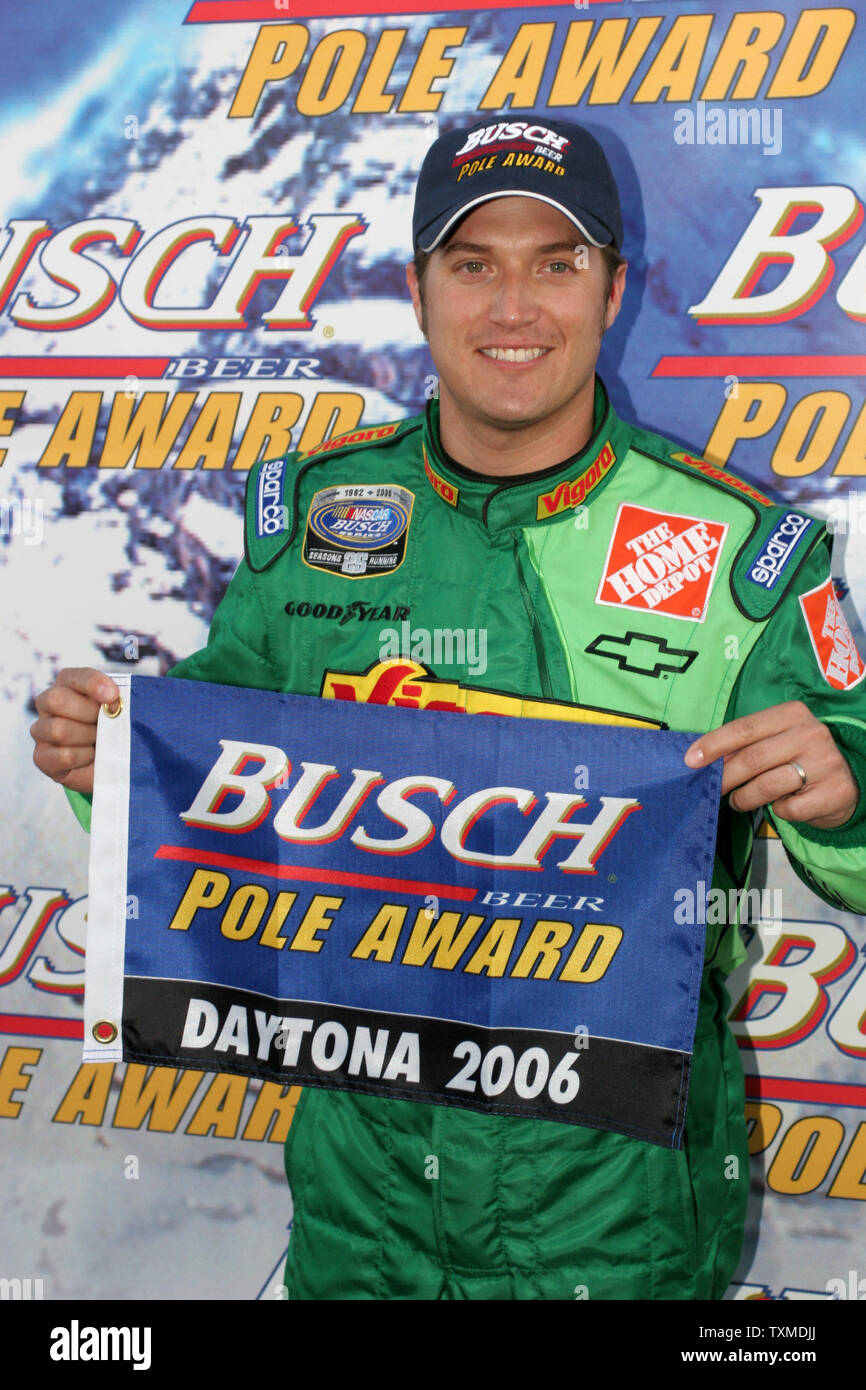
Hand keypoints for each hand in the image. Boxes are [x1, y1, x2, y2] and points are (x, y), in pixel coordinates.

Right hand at [30, 668, 119, 795]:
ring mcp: (41, 731)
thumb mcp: (119, 710)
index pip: (74, 676)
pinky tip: (92, 756)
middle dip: (89, 712)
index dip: (94, 684)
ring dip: (88, 737)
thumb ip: (116, 701)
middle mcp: (48, 704)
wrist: (109, 762)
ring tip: (101, 740)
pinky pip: (63, 756)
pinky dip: (84, 757)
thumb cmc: (114, 728)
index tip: (113, 695)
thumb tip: (116, 702)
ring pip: (58, 729)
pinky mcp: (43, 757)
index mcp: (67, 685)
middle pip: (56, 699)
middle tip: (108, 722)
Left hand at [684, 700, 858, 829]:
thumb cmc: (797, 759)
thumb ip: (745, 745)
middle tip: (714, 789)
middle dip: (726, 777)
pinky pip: (789, 808)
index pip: (744, 728)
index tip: (691, 760)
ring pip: (768, 786)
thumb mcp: (775, 741)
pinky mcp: (834, 792)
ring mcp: (826, 763)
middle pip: (753, 759)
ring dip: (745, 798)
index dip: (714, 744)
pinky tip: (781, 805)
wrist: (845, 783)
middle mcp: (812, 734)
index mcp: (793, 713)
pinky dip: (778, 811)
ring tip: (739, 801)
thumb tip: (703, 759)